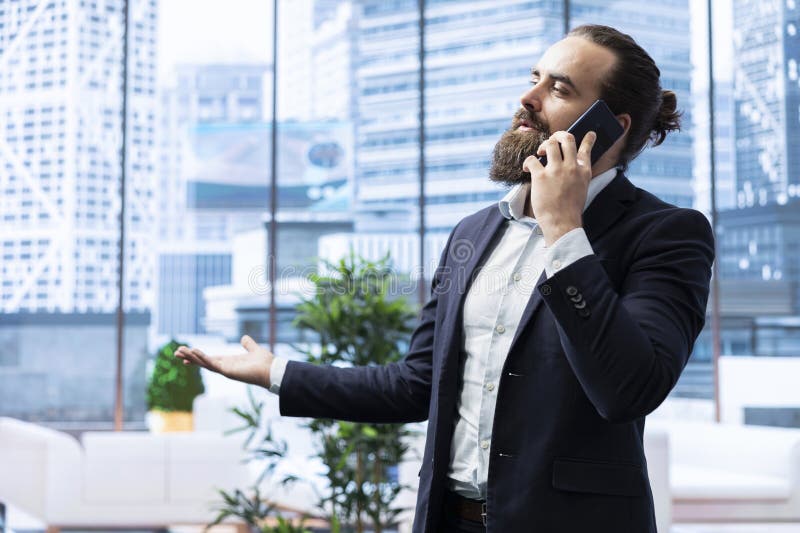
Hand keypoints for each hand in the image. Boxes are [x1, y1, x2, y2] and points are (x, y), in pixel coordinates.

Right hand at [174, 335, 273, 387]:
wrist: (272, 370)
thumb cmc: (265, 363)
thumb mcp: (254, 349)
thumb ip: (248, 344)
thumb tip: (244, 338)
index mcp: (229, 362)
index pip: (210, 359)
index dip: (198, 356)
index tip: (186, 352)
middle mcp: (225, 367)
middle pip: (203, 362)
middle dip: (190, 357)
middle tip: (176, 352)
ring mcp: (225, 370)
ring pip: (204, 363)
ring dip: (192, 357)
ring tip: (179, 351)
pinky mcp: (228, 371)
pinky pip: (212, 364)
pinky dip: (203, 358)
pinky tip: (194, 352)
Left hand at [522, 131, 595, 245]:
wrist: (562, 223)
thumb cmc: (570, 210)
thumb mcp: (581, 189)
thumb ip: (577, 176)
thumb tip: (571, 168)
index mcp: (583, 171)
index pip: (587, 149)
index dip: (588, 139)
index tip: (590, 133)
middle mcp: (571, 167)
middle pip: (567, 139)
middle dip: (558, 135)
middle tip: (552, 141)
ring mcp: (556, 170)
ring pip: (550, 144)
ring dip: (544, 145)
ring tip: (541, 153)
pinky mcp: (541, 176)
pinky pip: (532, 159)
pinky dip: (528, 162)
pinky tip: (527, 168)